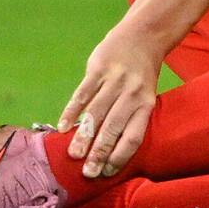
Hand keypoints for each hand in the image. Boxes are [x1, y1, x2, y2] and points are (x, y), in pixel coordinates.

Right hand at [58, 22, 162, 178]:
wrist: (143, 35)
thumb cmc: (142, 74)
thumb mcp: (145, 94)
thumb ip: (129, 117)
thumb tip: (108, 150)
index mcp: (146, 103)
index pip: (134, 136)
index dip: (120, 156)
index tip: (106, 173)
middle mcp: (132, 93)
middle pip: (113, 128)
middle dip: (99, 153)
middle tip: (87, 172)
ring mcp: (115, 79)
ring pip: (96, 113)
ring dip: (83, 136)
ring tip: (73, 155)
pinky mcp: (99, 67)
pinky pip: (82, 93)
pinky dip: (71, 111)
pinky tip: (62, 127)